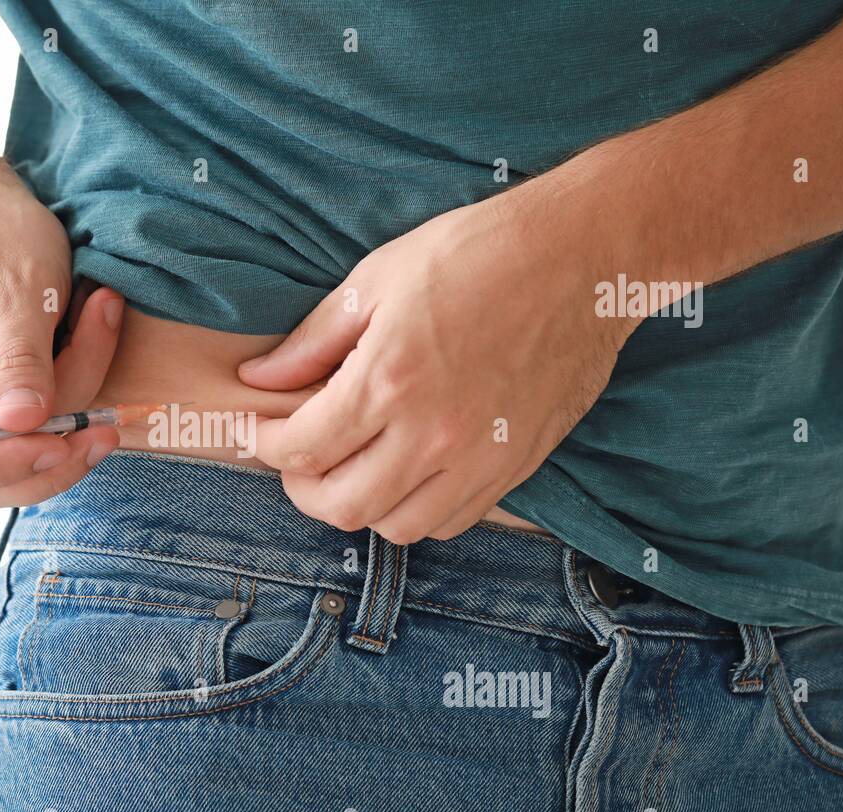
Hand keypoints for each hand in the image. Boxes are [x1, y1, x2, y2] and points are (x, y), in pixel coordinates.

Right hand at [0, 160, 123, 508]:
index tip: (56, 442)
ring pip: (19, 467)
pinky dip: (79, 403)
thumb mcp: (15, 284)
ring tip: (101, 322)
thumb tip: (22, 424)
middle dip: (48, 459)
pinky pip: (42, 437)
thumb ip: (19, 355)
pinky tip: (96, 334)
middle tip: (106, 427)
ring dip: (73, 424)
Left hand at [237, 198, 637, 541]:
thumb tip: (258, 378)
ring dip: (359, 504)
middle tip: (297, 457)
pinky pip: (448, 521)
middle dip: (302, 487)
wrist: (585, 258)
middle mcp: (431, 433)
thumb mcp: (376, 280)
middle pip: (340, 505)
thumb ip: (313, 341)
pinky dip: (414, 510)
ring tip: (351, 466)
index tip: (257, 432)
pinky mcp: (513, 467)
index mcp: (388, 380)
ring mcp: (478, 458)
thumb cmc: (476, 254)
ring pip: (395, 526)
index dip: (265, 445)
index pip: (301, 449)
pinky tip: (404, 474)